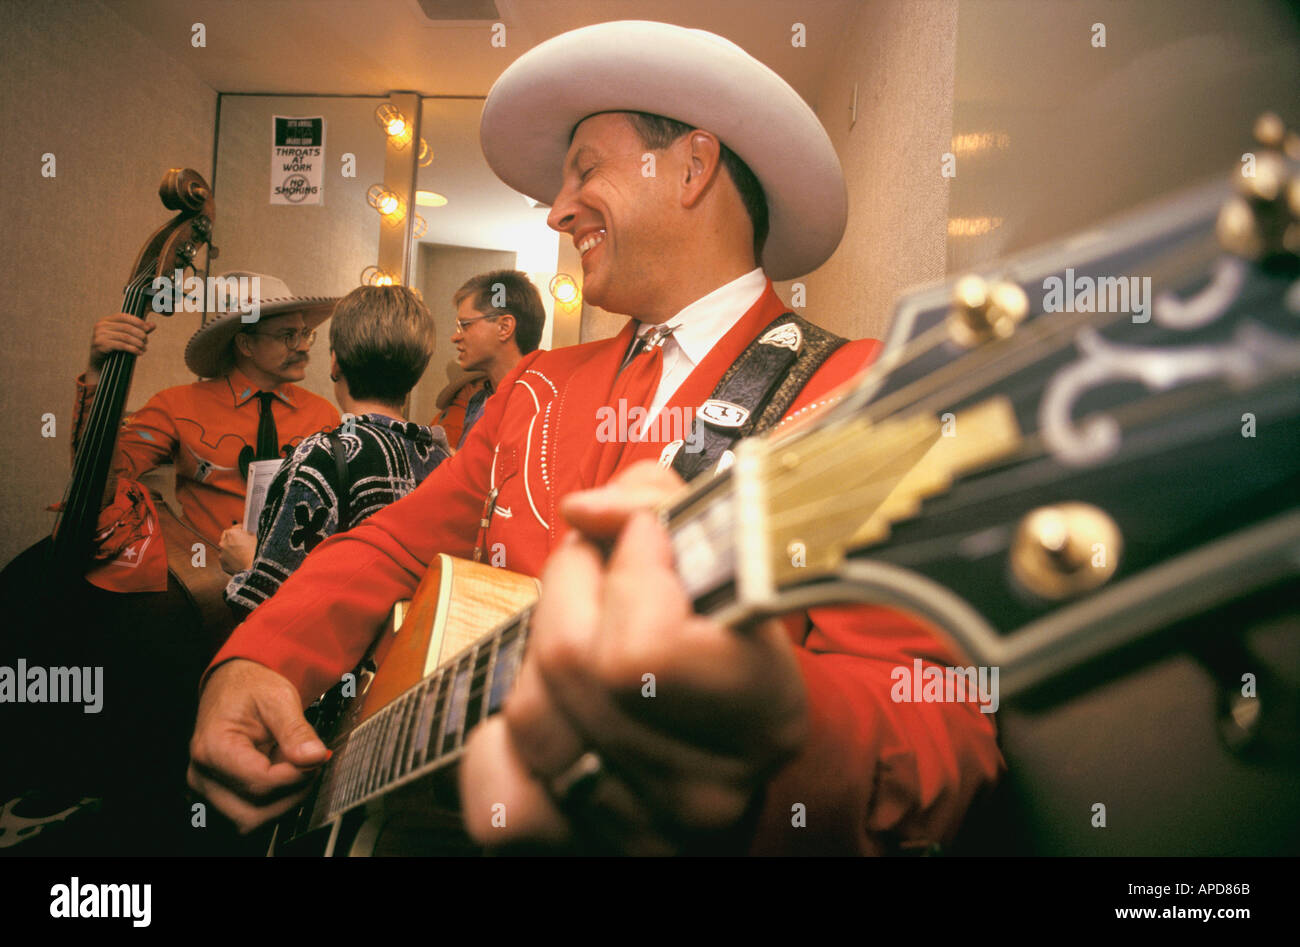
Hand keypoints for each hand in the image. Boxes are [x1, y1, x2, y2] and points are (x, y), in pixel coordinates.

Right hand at [87, 313, 154, 382]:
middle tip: (146, 341)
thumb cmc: (114, 348)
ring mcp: (99, 335)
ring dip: (138, 343)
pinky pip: (121, 345)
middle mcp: (101, 325)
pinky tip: (139, 353)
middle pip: (126, 327)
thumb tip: (153, 325)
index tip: (147, 329)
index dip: (137, 322)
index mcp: (106, 320)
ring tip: (144, 348)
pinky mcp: (100, 345)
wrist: (100, 363)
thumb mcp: (126, 337)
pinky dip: (133, 349)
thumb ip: (138, 330)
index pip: (124, 316)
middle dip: (140, 334)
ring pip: (125, 337)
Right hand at [187, 659, 328, 833]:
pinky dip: (271, 803)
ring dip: (281, 801)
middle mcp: (202, 776)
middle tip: (309, 766)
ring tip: (291, 767)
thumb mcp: (278, 698)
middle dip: (290, 795)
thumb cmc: (250, 689)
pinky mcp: (217, 797)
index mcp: (213, 748)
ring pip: (250, 822)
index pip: (260, 783)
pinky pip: (248, 816)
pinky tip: (280, 776)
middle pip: (252, 814)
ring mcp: (206, 790)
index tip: (316, 758)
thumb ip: (297, 730)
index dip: (296, 776)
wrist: (232, 685)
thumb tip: (315, 757)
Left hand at [219, 525, 256, 573]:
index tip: (244, 531)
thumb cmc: (255, 552)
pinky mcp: (222, 563)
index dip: (241, 529)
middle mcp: (223, 542)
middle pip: (226, 537)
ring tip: (241, 553)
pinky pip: (226, 559)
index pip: (235, 527)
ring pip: (225, 549)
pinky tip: (239, 561)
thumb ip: (247, 534)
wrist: (252, 569)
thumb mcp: (254, 538)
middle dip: (233, 538)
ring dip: (231, 549)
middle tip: (241, 542)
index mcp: (231, 533)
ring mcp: (222, 553)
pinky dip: (230, 559)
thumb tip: (245, 534)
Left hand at [458, 462, 807, 853]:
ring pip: (527, 711)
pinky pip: (492, 777)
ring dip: (538, 655)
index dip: (632, 569)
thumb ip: (659, 505)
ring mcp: (635, 829)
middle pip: (570, 661)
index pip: (648, 648)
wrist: (732, 758)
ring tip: (581, 640)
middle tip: (600, 576)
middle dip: (570, 585)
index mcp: (761, 715)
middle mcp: (702, 789)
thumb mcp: (726, 559)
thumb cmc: (727, 643)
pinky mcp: (570, 851)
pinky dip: (501, 736)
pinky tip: (552, 716)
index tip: (648, 543)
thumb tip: (583, 510)